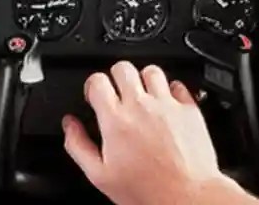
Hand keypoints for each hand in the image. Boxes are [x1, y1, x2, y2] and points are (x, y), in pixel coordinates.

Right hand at [62, 62, 253, 204]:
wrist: (188, 198)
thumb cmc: (147, 191)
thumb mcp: (100, 176)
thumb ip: (78, 146)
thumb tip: (69, 125)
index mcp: (115, 120)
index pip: (97, 80)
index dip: (92, 86)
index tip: (95, 96)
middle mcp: (141, 106)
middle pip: (123, 67)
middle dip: (116, 77)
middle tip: (117, 94)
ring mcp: (167, 105)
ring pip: (151, 71)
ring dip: (144, 80)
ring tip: (143, 96)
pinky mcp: (189, 110)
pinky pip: (179, 85)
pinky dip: (171, 91)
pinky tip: (166, 105)